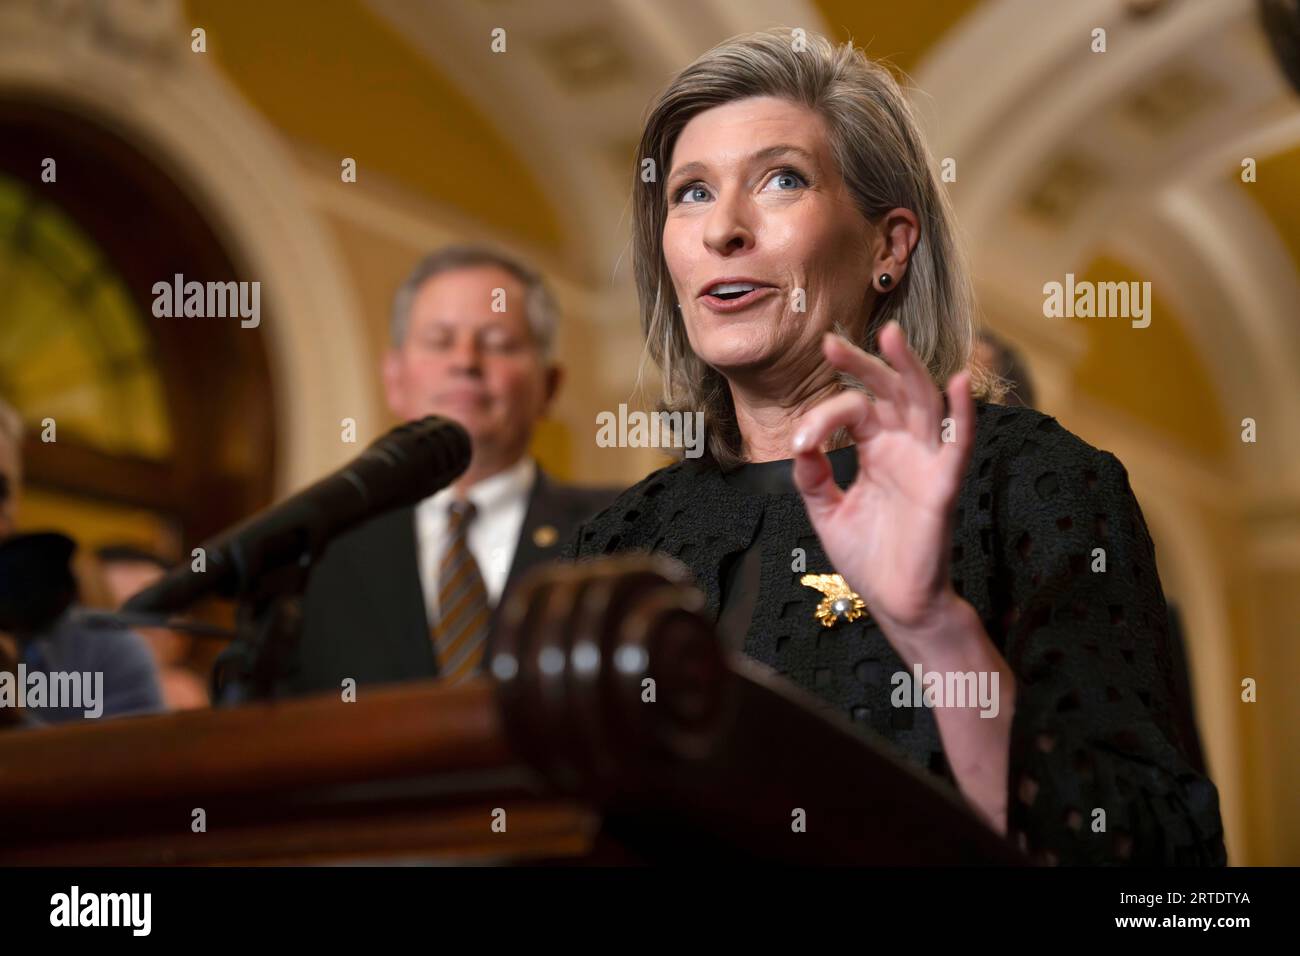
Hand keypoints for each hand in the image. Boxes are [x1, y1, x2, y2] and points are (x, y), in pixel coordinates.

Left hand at [791, 321, 974, 646]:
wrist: (895, 602)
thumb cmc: (869, 557)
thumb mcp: (827, 511)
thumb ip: (812, 476)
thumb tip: (800, 442)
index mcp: (876, 450)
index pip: (854, 411)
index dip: (823, 416)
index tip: (799, 440)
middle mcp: (903, 448)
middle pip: (889, 391)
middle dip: (864, 363)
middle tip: (831, 342)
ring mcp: (925, 463)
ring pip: (922, 403)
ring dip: (909, 368)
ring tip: (890, 335)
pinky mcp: (943, 486)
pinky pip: (958, 444)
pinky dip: (962, 413)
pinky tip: (959, 381)